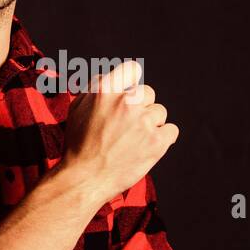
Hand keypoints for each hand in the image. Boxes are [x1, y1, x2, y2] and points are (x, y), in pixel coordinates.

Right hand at [60, 59, 178, 204]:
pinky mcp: (157, 142)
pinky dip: (163, 138)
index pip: (132, 70)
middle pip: (148, 93)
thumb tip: (110, 76)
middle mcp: (126, 102)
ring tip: (134, 140)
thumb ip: (95, 87)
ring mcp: (143, 122)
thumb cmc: (79, 144)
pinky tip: (148, 146)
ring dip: (151, 124)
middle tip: (126, 125)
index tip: (130, 93)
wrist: (86, 178)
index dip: (131, 82)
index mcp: (106, 90)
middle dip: (140, 107)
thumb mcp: (77, 108)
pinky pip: (171, 130)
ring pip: (160, 112)